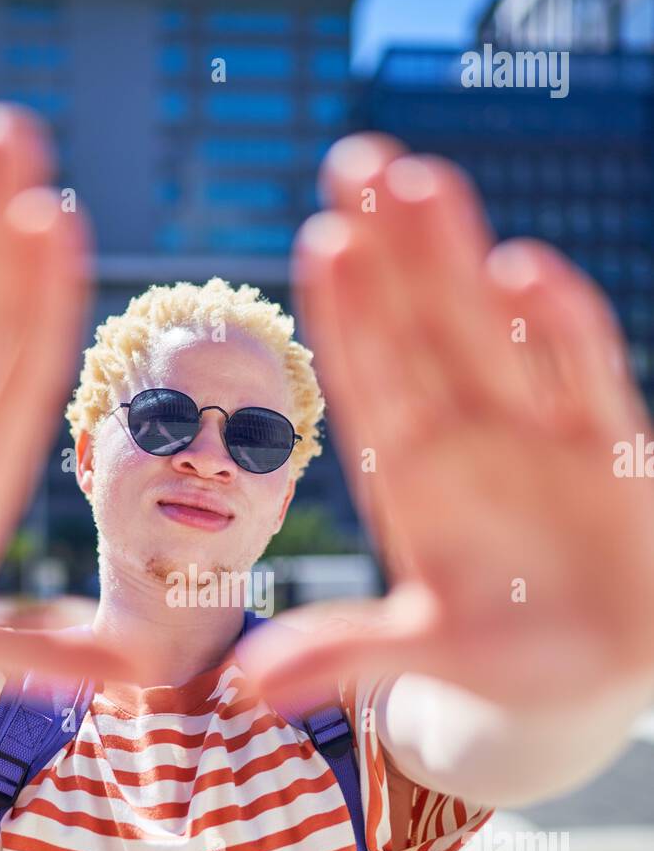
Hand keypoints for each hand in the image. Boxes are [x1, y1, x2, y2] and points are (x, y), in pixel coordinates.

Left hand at [238, 133, 653, 712]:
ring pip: (489, 333)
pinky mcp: (603, 447)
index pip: (370, 384)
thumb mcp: (425, 652)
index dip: (347, 318)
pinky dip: (556, 329)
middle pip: (420, 332)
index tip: (321, 244)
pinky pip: (579, 374)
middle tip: (354, 163)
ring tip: (420, 180)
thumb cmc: (501, 658)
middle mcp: (464, 442)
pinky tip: (520, 271)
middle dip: (390, 254)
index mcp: (409, 481)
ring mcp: (533, 435)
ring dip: (456, 261)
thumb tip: (247, 688)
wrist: (594, 670)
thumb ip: (347, 651)